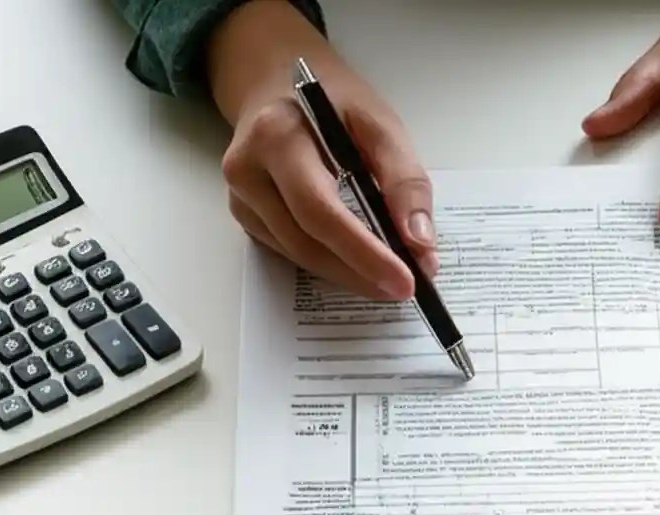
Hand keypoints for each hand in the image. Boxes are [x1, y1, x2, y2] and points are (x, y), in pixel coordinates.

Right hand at [206, 0, 436, 299]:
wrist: (275, 80)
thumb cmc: (332, 99)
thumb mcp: (378, 121)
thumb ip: (404, 179)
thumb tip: (419, 243)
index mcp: (278, 136)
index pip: (320, 210)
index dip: (363, 253)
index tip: (404, 281)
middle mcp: (248, 170)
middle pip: (306, 241)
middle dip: (360, 271)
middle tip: (403, 288)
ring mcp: (241, 195)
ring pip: (298, 254)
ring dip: (347, 273)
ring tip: (388, 277)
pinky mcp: (245, 214)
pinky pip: (290, 250)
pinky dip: (328, 261)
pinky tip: (357, 261)